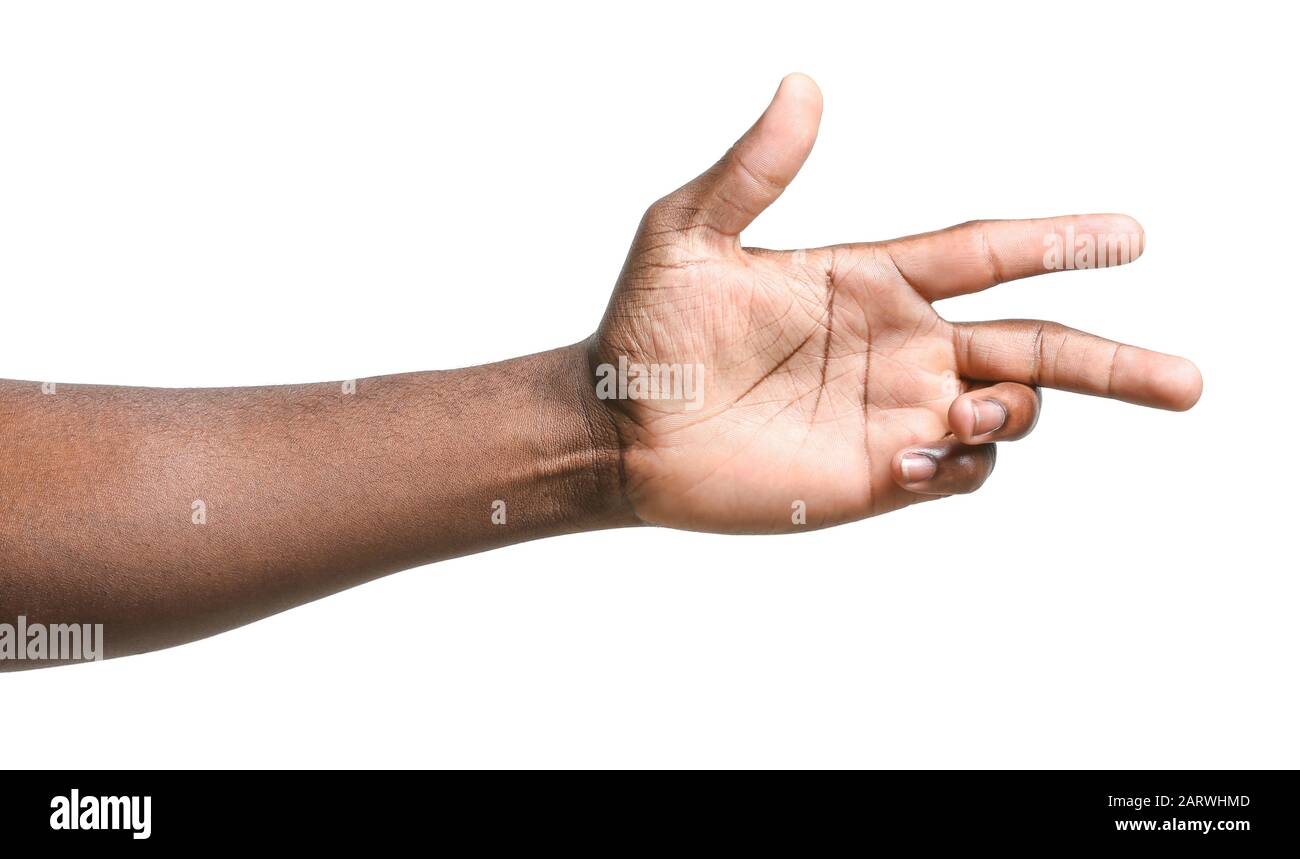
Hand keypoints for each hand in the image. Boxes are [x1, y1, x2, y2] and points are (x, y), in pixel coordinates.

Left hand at [591, 74, 1200, 532]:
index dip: (1057, 241)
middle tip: (1189, 382)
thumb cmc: (648, 326)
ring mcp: (895, 413)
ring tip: (970, 411)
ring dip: (1019, 411)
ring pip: (1009, 413)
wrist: (616, 425)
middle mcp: (901, 346)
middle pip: (1035, 346)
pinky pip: (958, 475)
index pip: (987, 254)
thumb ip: (753, 169)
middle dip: (1112, 361)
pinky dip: (964, 467)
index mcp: (873, 279)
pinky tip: (918, 459)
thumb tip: (803, 87)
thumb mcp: (689, 231)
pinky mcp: (877, 476)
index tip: (1129, 235)